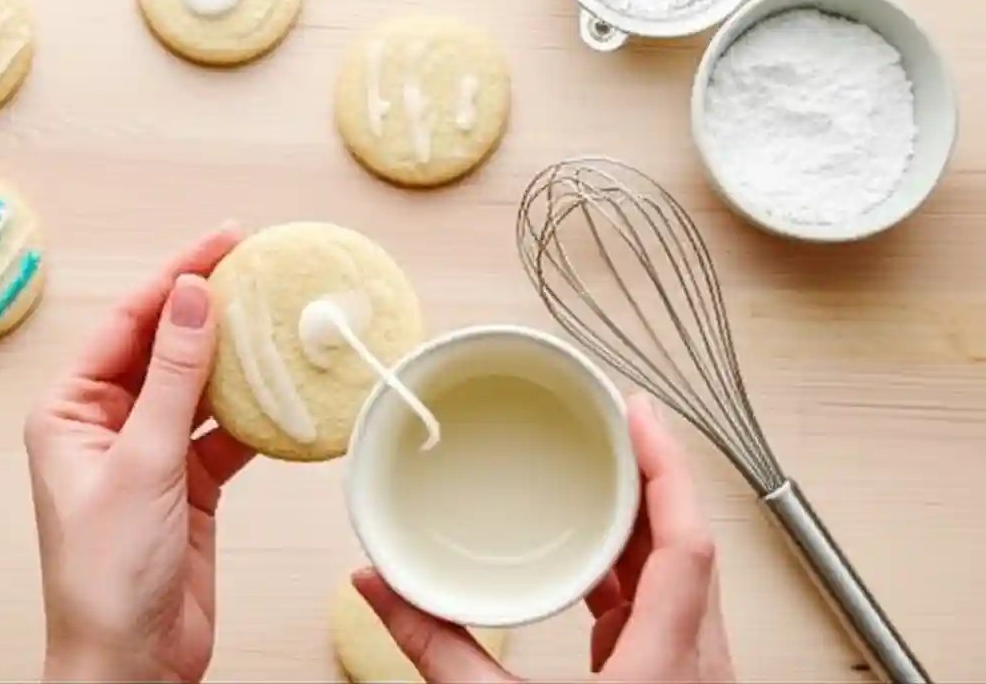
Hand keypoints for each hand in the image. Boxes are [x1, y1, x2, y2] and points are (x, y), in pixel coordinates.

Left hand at [25, 225, 254, 682]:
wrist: (130, 664)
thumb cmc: (106, 579)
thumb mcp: (141, 463)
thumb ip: (171, 378)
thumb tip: (190, 298)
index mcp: (70, 411)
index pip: (129, 322)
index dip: (177, 275)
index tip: (224, 241)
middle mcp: (106, 426)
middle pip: (166, 348)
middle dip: (211, 311)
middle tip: (260, 271)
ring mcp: (149, 455)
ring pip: (199, 389)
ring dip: (238, 363)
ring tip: (279, 324)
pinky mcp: (186, 487)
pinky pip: (225, 435)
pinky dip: (256, 419)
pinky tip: (284, 399)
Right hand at [353, 393, 733, 682]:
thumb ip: (436, 649)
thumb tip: (377, 586)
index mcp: (666, 663)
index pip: (687, 541)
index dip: (667, 467)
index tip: (636, 413)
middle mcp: (694, 661)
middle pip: (687, 541)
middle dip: (650, 470)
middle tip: (611, 416)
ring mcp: (686, 669)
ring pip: (679, 569)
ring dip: (641, 511)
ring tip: (603, 462)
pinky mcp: (667, 676)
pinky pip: (658, 597)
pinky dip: (627, 558)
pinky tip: (591, 545)